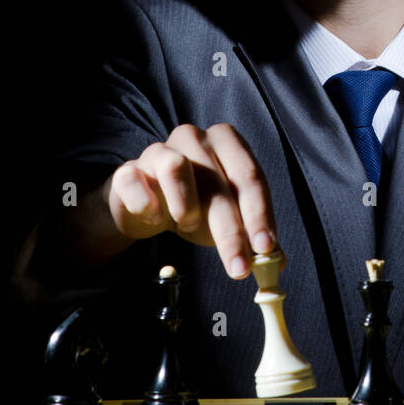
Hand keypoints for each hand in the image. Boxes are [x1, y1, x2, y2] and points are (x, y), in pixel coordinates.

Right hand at [107, 123, 276, 279]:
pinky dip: (147, 205)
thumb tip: (275, 263)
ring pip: (176, 167)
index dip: (260, 214)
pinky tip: (154, 216)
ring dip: (186, 206)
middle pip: (217, 183)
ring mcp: (159, 149)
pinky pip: (134, 181)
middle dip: (231, 232)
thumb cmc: (194, 205)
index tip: (265, 248)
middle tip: (238, 268)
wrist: (144, 204)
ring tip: (187, 222)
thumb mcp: (228, 218)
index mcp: (227, 142)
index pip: (250, 176)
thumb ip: (252, 237)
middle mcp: (194, 137)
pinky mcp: (128, 169)